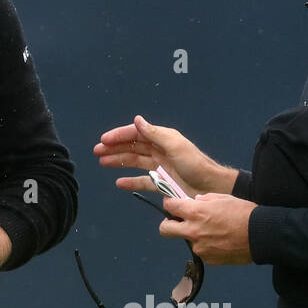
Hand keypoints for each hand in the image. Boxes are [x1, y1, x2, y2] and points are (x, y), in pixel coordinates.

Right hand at [94, 115, 236, 196]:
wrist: (211, 187)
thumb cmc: (195, 165)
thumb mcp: (175, 146)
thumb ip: (154, 133)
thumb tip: (137, 119)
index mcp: (163, 138)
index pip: (136, 134)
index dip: (119, 135)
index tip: (104, 139)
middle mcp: (159, 150)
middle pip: (132, 147)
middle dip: (114, 147)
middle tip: (97, 151)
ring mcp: (160, 166)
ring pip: (134, 162)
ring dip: (117, 161)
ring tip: (102, 162)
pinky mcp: (161, 182)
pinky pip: (142, 180)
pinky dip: (130, 181)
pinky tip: (119, 183)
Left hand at [158, 193, 255, 264]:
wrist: (261, 235)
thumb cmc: (245, 214)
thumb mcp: (224, 198)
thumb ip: (204, 200)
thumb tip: (195, 201)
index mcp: (195, 212)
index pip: (169, 206)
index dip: (169, 203)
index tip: (172, 203)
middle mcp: (193, 231)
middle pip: (165, 229)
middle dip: (168, 224)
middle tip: (177, 221)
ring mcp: (200, 247)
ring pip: (187, 240)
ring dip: (193, 235)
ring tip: (214, 231)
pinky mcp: (208, 259)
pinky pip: (201, 251)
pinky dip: (207, 246)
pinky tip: (221, 241)